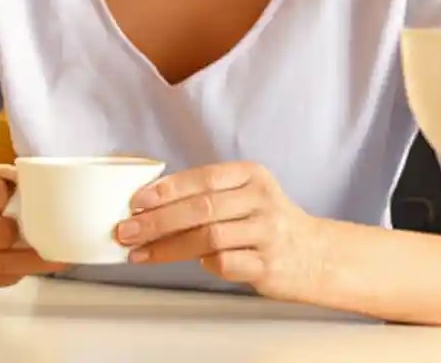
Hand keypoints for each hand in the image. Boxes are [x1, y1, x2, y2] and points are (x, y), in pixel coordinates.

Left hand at [117, 162, 324, 300]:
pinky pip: (225, 264)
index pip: (204, 178)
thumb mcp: (246, 195)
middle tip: (127, 231)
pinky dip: (204, 264)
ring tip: (141, 253)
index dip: (167, 190)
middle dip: (157, 221)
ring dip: (168, 247)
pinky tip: (192, 264)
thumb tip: (148, 205)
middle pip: (201, 209)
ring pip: (208, 238)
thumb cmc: (267, 223)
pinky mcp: (267, 264)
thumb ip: (207, 195)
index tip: (136, 202)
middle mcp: (262, 201)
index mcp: (253, 176)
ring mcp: (267, 233)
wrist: (313, 254)